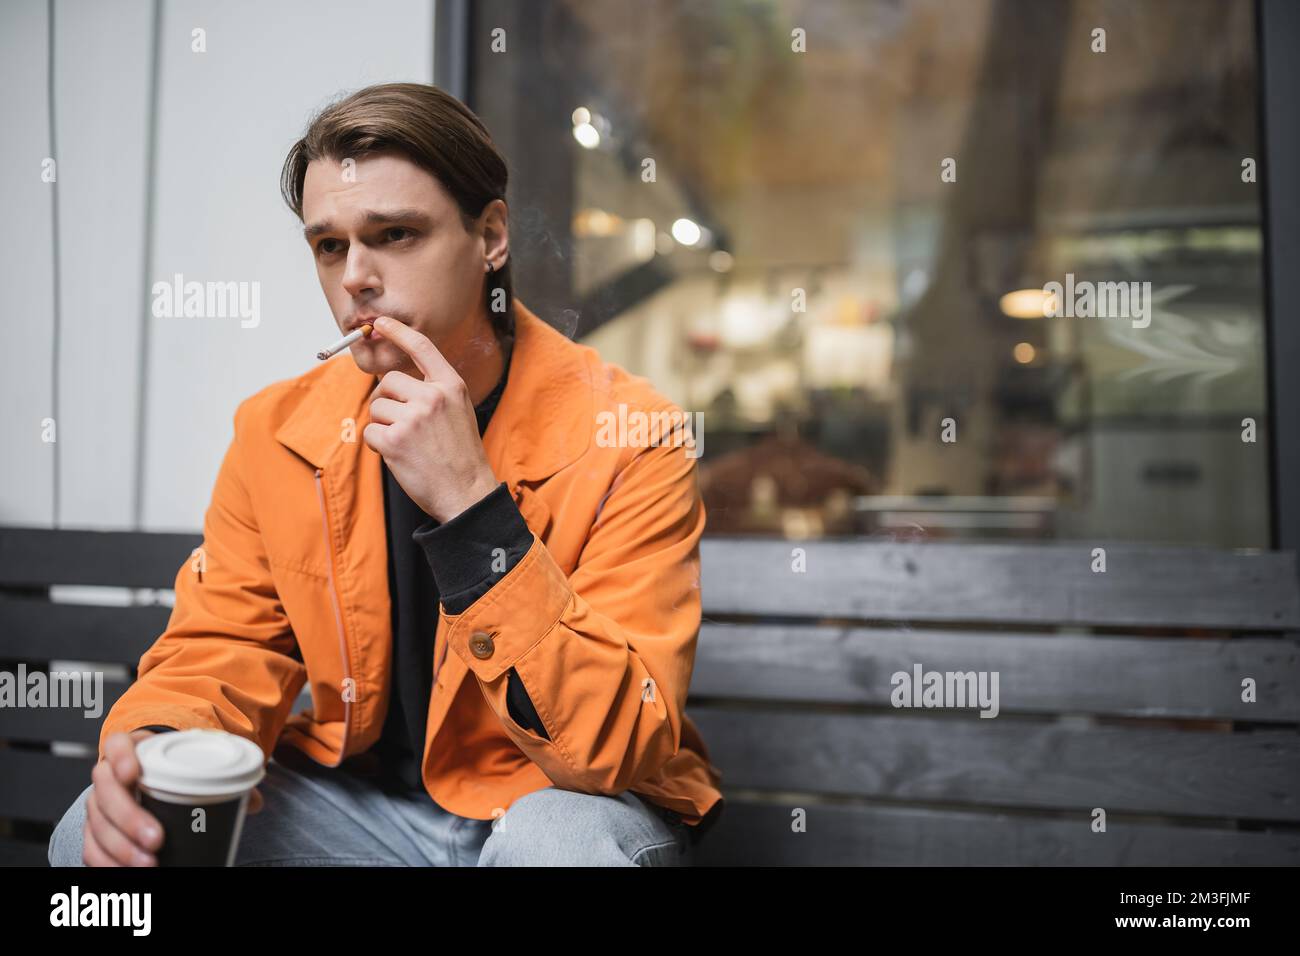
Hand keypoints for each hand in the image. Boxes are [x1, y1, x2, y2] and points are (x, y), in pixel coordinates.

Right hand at [84, 730, 262, 866]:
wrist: (150, 777)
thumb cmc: (172, 771)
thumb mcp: (193, 765)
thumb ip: (222, 779)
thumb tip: (255, 802)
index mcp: (131, 750)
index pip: (117, 744)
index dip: (120, 757)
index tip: (133, 773)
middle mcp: (108, 776)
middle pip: (106, 793)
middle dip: (129, 818)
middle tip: (157, 839)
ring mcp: (99, 804)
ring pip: (97, 824)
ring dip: (120, 848)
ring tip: (149, 864)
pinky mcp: (96, 830)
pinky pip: (92, 847)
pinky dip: (107, 862)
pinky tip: (127, 872)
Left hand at [363, 315, 500, 522]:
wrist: (467, 493)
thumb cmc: (460, 457)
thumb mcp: (458, 412)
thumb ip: (433, 393)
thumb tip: (392, 383)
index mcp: (451, 386)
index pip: (422, 347)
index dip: (398, 331)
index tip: (380, 322)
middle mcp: (433, 396)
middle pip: (388, 381)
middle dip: (386, 401)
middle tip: (399, 424)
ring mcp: (413, 417)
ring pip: (376, 407)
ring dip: (382, 426)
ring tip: (405, 444)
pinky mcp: (395, 439)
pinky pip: (370, 433)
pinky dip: (377, 446)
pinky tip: (399, 457)